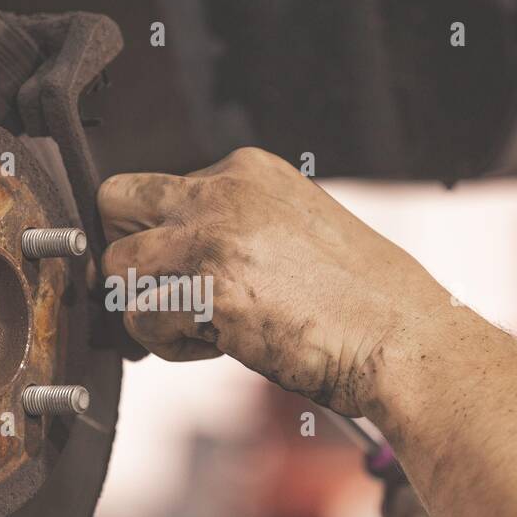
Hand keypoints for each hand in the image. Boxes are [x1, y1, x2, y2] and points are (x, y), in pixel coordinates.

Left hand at [97, 147, 436, 415]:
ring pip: (117, 266)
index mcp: (247, 169)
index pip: (156, 188)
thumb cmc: (359, 300)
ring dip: (147, 306)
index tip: (196, 274)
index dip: (163, 238)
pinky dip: (168, 344)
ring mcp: (212, 237)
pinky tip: (215, 346)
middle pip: (116, 202)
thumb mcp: (295, 226)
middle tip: (162, 291)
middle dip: (129, 252)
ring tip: (198, 327)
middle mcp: (223, 191)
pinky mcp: (208, 290)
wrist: (400, 338)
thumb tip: (174, 251)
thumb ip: (234, 224)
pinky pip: (139, 318)